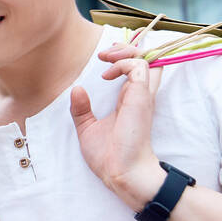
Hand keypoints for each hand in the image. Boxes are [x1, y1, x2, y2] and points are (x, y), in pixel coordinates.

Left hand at [69, 43, 166, 209]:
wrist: (120, 173)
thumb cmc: (108, 156)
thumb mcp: (87, 129)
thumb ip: (81, 110)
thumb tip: (76, 89)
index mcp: (129, 100)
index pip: (136, 69)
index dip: (124, 56)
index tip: (103, 60)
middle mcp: (138, 95)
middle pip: (145, 58)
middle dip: (126, 47)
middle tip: (105, 53)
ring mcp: (141, 95)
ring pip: (145, 58)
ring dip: (125, 51)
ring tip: (105, 57)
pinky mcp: (141, 97)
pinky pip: (138, 66)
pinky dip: (123, 63)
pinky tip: (106, 74)